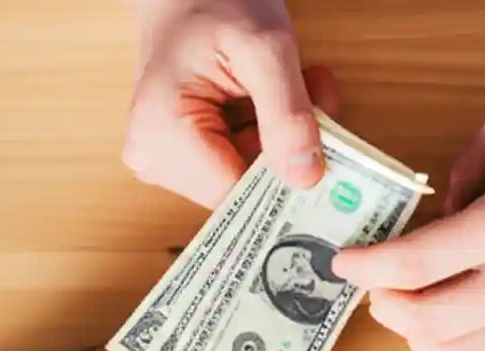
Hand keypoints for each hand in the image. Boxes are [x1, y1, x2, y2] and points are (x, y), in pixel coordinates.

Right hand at [124, 0, 338, 206]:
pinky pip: (246, 158)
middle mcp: (157, 160)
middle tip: (316, 99)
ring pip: (255, 174)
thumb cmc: (213, 1)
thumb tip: (305, 178)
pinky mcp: (187, 151)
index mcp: (164, 139)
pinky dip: (274, 129)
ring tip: (301, 85)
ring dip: (288, 134)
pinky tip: (281, 92)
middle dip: (292, 148)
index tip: (327, 145)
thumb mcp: (265, 49)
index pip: (240, 197)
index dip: (290, 180)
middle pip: (249, 188)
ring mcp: (169, 158)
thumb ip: (287, 114)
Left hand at [333, 82, 484, 350]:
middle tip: (377, 284)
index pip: (416, 264)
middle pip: (429, 323)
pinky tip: (462, 327)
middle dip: (386, 306)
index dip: (366, 268)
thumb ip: (467, 157)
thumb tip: (440, 211)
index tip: (346, 262)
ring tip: (416, 308)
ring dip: (423, 342)